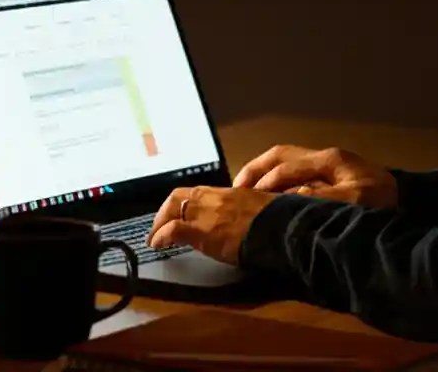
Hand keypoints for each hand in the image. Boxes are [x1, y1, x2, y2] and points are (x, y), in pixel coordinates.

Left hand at [146, 186, 276, 264]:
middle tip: (159, 226)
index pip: (198, 191)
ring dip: (160, 223)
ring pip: (173, 207)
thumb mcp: (261, 210)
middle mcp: (215, 197)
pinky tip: (159, 245)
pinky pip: (173, 229)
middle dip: (166, 210)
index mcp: (230, 192)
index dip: (185, 203)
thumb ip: (247, 211)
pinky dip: (162, 235)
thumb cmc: (278, 223)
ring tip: (155, 238)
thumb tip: (243, 219)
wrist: (282, 230)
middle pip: (179, 196)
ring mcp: (207, 212)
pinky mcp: (202, 230)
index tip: (180, 214)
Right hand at [232, 144, 398, 208]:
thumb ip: (321, 198)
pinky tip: (272, 201)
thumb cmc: (385, 202)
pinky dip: (279, 185)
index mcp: (328, 160)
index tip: (244, 199)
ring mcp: (329, 166)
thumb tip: (290, 197)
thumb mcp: (355, 200)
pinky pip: (297, 175)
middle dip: (254, 171)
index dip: (262, 182)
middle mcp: (325, 158)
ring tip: (246, 195)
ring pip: (286, 163)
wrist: (413, 202)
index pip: (284, 165)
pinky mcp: (333, 178)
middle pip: (280, 156)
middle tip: (235, 192)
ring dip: (264, 176)